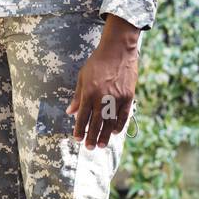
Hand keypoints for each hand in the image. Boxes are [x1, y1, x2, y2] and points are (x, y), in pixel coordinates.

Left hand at [66, 21, 139, 148]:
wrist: (118, 50)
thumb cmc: (97, 62)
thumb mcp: (82, 77)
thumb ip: (77, 96)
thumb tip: (70, 112)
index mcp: (89, 93)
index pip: (82, 116)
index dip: (79, 129)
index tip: (77, 138)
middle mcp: (102, 97)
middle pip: (95, 123)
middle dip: (91, 137)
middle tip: (89, 147)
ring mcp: (116, 98)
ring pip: (110, 122)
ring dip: (105, 135)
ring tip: (101, 145)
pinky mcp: (128, 96)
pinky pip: (123, 115)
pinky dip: (118, 125)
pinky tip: (114, 132)